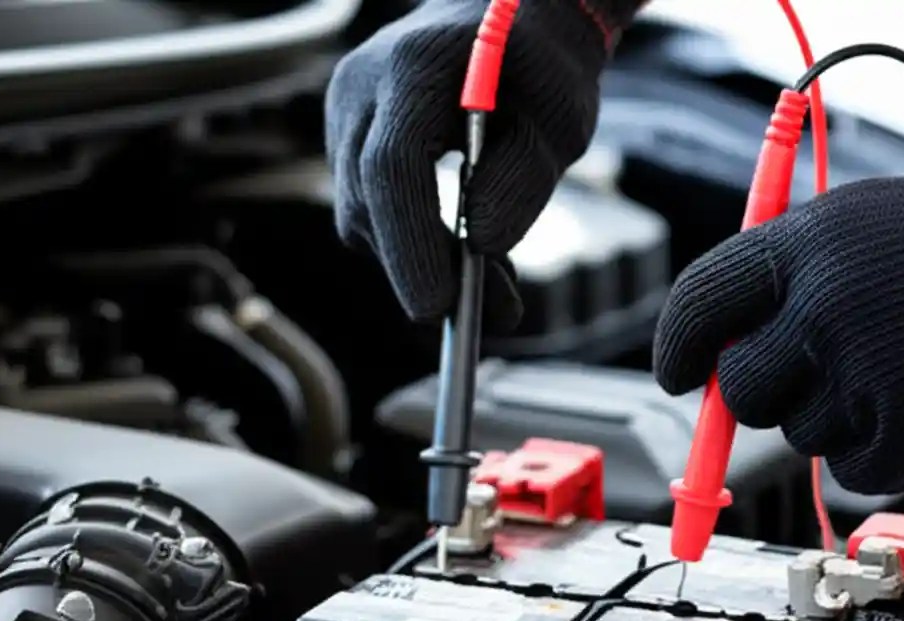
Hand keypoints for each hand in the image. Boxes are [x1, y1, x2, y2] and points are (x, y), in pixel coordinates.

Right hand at [325, 0, 630, 329]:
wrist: (507, 18)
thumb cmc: (541, 63)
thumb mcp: (558, 120)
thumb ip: (522, 181)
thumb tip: (482, 251)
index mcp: (414, 65)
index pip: (391, 167)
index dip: (410, 244)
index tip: (438, 308)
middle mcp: (361, 86)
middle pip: (367, 201)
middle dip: (422, 266)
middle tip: (493, 308)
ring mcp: (344, 113)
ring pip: (363, 215)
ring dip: (423, 260)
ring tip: (494, 283)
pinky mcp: (347, 139)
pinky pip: (369, 208)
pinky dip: (414, 240)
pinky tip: (465, 253)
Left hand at [654, 126, 903, 493]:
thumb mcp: (857, 222)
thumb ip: (783, 279)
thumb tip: (715, 354)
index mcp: (803, 244)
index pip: (700, 304)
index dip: (677, 346)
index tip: (677, 373)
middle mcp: (824, 307)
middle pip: (738, 390)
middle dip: (761, 392)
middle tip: (812, 372)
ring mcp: (867, 374)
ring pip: (800, 434)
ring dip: (838, 415)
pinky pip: (850, 471)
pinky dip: (879, 450)